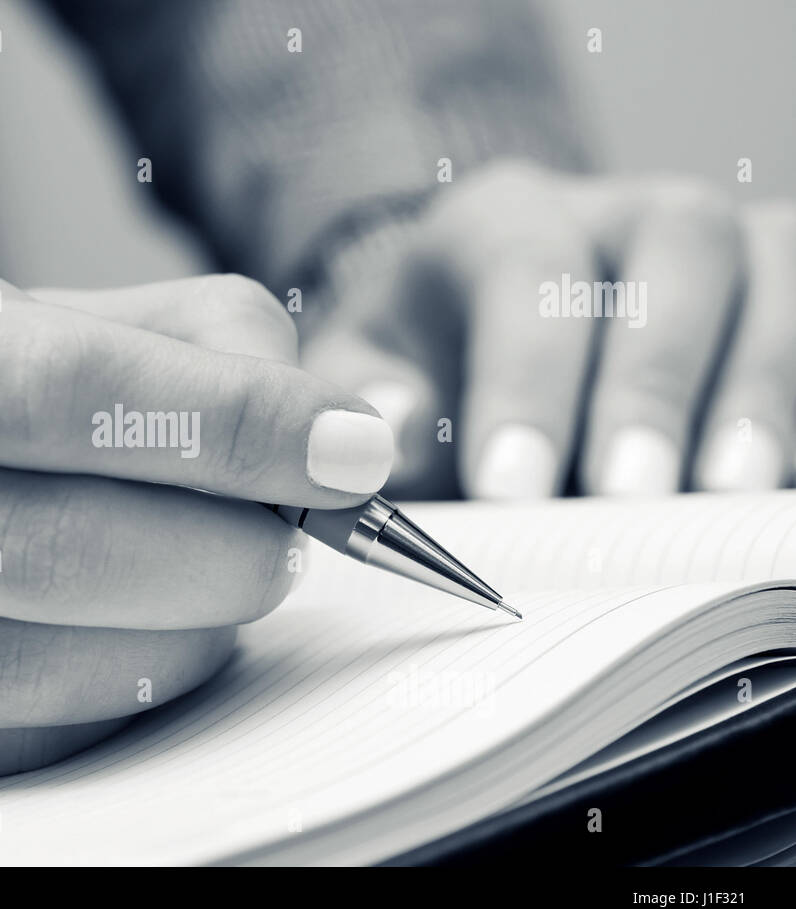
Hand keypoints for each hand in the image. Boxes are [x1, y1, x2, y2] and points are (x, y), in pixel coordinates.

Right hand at [0, 269, 391, 798]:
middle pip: (61, 537)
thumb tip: (302, 400)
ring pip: (40, 661)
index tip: (348, 447)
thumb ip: (142, 341)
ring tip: (222, 589)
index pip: (61, 384)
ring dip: (182, 632)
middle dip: (226, 544)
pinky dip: (107, 697)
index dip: (227, 420)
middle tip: (295, 535)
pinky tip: (138, 654)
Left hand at [302, 160, 795, 498]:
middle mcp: (620, 213)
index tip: (510, 485)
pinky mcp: (775, 293)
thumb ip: (359, 401)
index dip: (525, 377)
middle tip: (627, 493)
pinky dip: (794, 395)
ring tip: (723, 493)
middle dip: (652, 379)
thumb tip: (378, 430)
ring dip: (755, 388)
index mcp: (501, 219)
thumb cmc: (425, 369)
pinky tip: (765, 479)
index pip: (526, 265)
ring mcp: (717, 249)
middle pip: (673, 249)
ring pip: (769, 275)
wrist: (483, 348)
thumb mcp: (366, 376)